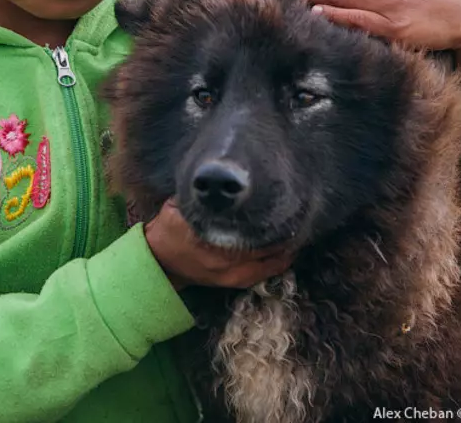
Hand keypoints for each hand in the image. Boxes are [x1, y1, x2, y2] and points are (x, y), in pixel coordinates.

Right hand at [144, 199, 295, 290]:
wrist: (160, 264)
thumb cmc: (170, 230)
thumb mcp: (178, 206)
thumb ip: (201, 197)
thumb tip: (223, 177)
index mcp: (210, 237)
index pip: (249, 226)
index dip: (268, 215)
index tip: (284, 201)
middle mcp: (224, 259)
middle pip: (267, 246)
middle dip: (284, 232)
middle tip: (299, 215)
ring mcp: (232, 275)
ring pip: (271, 262)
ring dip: (286, 248)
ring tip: (298, 230)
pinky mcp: (235, 283)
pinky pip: (266, 274)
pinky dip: (279, 261)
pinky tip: (288, 249)